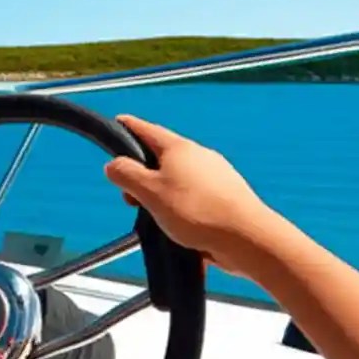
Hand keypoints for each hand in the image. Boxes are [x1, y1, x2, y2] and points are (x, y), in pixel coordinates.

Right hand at [104, 114, 271, 275]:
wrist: (245, 237)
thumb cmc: (195, 211)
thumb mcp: (149, 192)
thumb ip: (127, 175)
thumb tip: (113, 164)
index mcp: (178, 148)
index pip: (147, 130)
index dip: (130, 126)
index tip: (119, 122)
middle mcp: (199, 156)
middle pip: (163, 157)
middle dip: (143, 174)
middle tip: (131, 197)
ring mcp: (217, 175)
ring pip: (179, 178)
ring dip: (162, 193)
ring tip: (157, 217)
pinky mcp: (226, 196)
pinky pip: (196, 195)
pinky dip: (182, 205)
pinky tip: (180, 226)